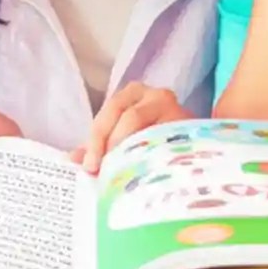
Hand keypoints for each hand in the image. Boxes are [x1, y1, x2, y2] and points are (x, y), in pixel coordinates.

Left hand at [70, 83, 190, 173]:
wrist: (194, 148)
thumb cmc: (151, 141)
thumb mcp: (122, 138)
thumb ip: (99, 146)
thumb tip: (72, 160)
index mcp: (135, 93)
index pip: (111, 110)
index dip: (96, 139)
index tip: (89, 166)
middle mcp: (156, 95)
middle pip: (128, 116)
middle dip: (110, 145)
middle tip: (101, 172)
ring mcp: (177, 111)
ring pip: (149, 129)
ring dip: (131, 153)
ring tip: (121, 174)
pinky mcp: (191, 130)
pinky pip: (168, 144)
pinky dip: (152, 159)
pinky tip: (145, 174)